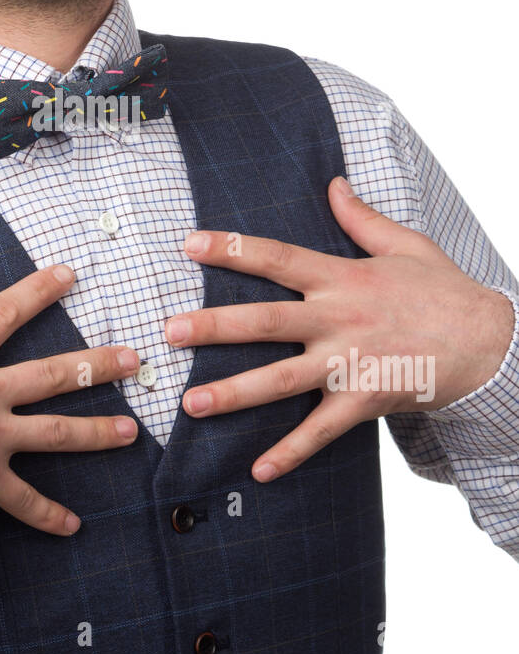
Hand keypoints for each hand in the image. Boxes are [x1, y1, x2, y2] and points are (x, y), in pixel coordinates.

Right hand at [0, 264, 139, 534]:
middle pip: (54, 373)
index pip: (4, 312)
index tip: (71, 274)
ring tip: (132, 430)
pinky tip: (73, 527)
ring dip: (97, 431)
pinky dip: (48, 515)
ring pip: (57, 431)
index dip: (38, 289)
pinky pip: (23, 500)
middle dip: (98, 364)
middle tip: (136, 359)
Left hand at [164, 176, 515, 481]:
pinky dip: (291, 452)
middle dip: (214, 326)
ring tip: (191, 404)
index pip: (277, 258)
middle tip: (168, 332)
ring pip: (282, 379)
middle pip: (266, 320)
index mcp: (342, 277)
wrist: (492, 342)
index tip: (188, 244)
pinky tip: (259, 470)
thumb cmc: (446, 291)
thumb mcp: (405, 244)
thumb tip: (334, 183)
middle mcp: (338, 318)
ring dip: (235, 392)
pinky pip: (322, 431)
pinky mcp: (366, 400)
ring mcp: (350, 362)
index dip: (232, 249)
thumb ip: (361, 218)